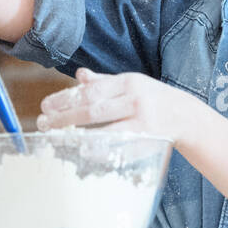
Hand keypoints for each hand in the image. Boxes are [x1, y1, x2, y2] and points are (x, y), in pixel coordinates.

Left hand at [36, 68, 191, 142]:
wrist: (185, 116)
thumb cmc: (150, 98)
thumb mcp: (130, 83)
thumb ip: (104, 82)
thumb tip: (79, 76)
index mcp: (128, 82)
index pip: (91, 90)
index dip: (66, 98)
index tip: (45, 106)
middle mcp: (135, 101)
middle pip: (94, 110)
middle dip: (65, 117)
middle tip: (42, 123)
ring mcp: (143, 122)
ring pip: (106, 129)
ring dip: (79, 135)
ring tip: (57, 138)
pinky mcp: (148, 142)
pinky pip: (121, 148)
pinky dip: (102, 151)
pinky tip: (84, 152)